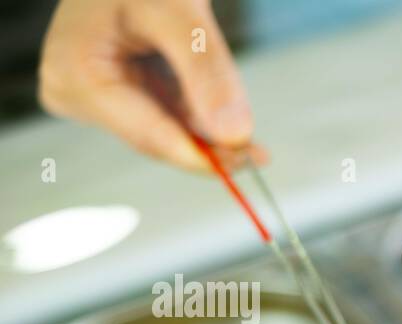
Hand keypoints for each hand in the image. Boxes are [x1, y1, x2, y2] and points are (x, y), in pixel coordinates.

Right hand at [38, 0, 261, 170]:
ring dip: (210, 136)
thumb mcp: (178, 11)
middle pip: (156, 136)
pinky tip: (233, 125)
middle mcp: (74, 91)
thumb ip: (206, 71)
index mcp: (75, 74)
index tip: (247, 164)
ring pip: (165, 131)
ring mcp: (92, 95)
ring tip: (256, 148)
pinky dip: (200, 120)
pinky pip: (164, 116)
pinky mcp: (114, 93)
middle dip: (210, 146)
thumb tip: (235, 136)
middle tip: (260, 156)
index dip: (201, 156)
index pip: (148, 134)